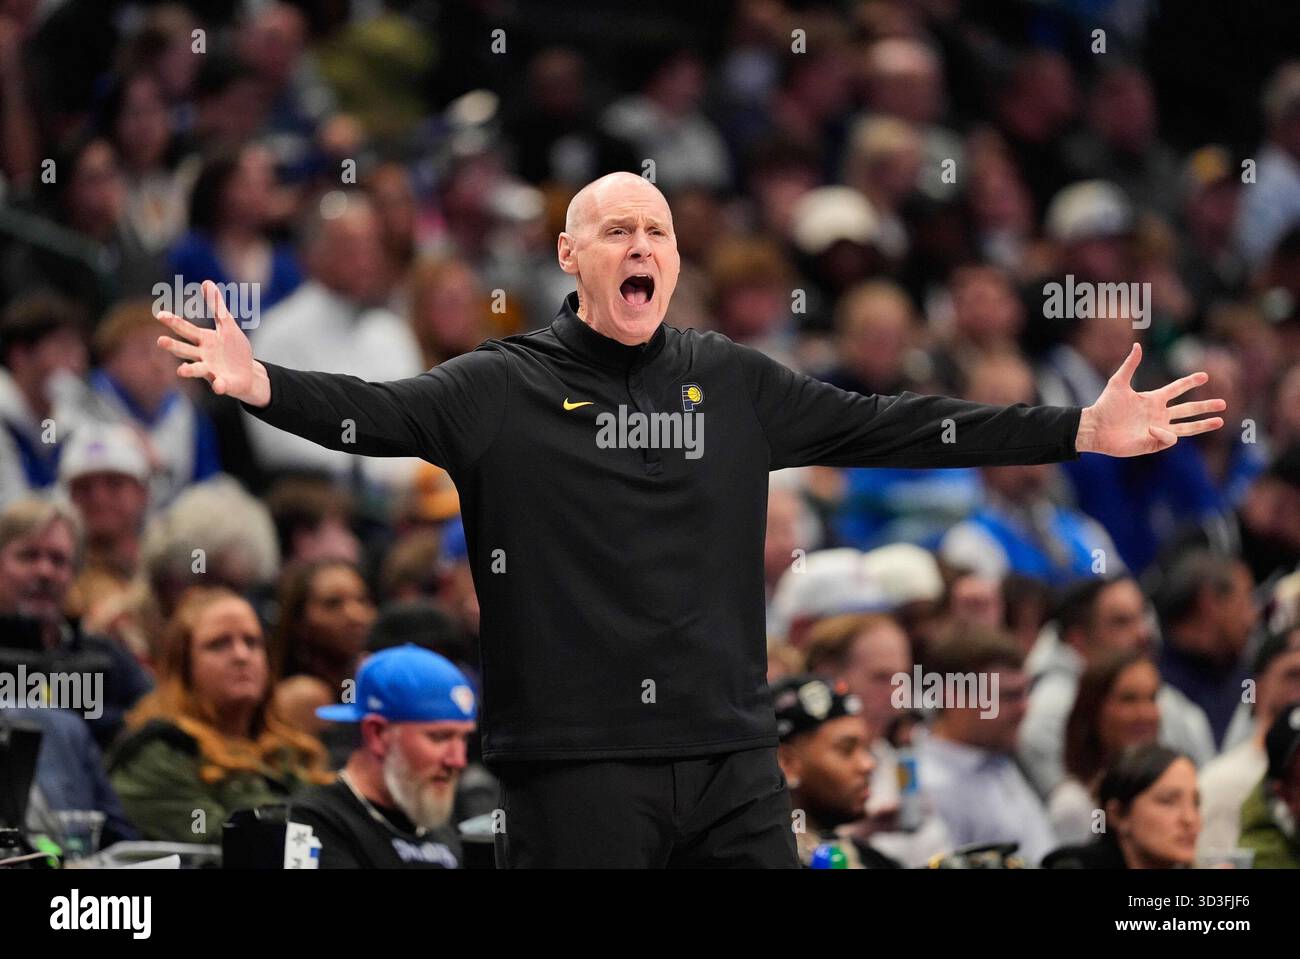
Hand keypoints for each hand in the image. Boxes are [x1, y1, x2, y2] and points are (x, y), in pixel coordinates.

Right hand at [156, 280, 270, 406]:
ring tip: (181, 371)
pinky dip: (219, 385)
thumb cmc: (233, 349)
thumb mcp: (227, 324)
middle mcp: (203, 356)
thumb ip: (217, 306)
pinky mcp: (223, 384)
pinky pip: (219, 385)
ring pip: (197, 370)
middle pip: (186, 350)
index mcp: (203, 340)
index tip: (160, 314)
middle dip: (174, 346)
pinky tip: (219, 385)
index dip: (174, 322)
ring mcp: (211, 371)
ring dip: (188, 370)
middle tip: (160, 341)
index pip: (186, 329)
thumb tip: (207, 282)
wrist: (248, 373)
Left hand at [1075, 343, 1224, 456]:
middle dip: (1205, 406)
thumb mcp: (1118, 382)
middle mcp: (1158, 414)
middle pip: (1187, 409)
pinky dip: (1164, 433)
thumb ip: (1130, 364)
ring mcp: (1158, 430)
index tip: (1206, 375)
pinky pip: (1168, 438)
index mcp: (1153, 399)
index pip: (1177, 389)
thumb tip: (1138, 345)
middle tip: (1223, 403)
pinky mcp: (1153, 443)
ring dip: (1203, 424)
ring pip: (1186, 427)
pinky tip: (1152, 429)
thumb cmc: (1105, 405)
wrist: (1095, 428)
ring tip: (1220, 421)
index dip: (1190, 382)